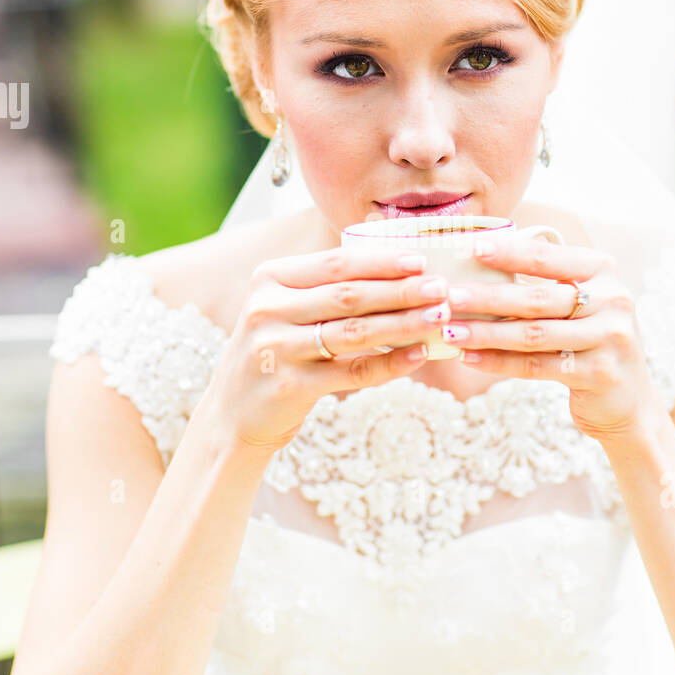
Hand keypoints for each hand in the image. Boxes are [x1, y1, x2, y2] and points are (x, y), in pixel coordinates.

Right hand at [204, 247, 447, 453]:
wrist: (234, 413)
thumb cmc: (276, 352)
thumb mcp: (285, 310)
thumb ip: (326, 288)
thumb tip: (396, 266)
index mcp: (269, 280)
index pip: (335, 264)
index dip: (381, 261)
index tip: (421, 260)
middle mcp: (267, 309)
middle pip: (348, 296)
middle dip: (401, 290)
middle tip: (441, 288)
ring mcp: (276, 349)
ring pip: (354, 332)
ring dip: (403, 323)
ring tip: (438, 317)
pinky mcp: (290, 386)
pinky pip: (353, 372)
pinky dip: (390, 363)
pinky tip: (419, 355)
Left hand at [441, 233, 662, 443]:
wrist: (628, 400)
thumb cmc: (589, 340)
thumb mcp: (582, 303)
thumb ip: (546, 283)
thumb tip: (482, 262)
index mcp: (603, 272)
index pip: (548, 258)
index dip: (509, 252)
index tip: (472, 248)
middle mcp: (612, 301)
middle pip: (536, 298)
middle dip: (488, 297)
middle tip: (449, 296)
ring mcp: (608, 339)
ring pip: (533, 334)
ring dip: (486, 332)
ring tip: (451, 330)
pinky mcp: (598, 373)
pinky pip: (536, 366)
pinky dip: (499, 362)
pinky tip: (470, 359)